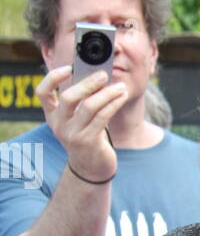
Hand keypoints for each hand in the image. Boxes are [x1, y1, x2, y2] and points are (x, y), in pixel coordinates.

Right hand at [36, 63, 125, 180]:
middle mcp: (58, 125)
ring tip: (120, 87)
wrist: (91, 167)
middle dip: (88, 83)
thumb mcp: (77, 119)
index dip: (53, 78)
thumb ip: (81, 100)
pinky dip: (114, 104)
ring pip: (89, 106)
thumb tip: (97, 75)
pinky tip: (122, 97)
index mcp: (52, 115)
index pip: (42, 92)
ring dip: (107, 93)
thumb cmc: (87, 136)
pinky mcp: (88, 141)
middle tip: (104, 75)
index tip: (69, 68)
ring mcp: (72, 135)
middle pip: (69, 97)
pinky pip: (102, 117)